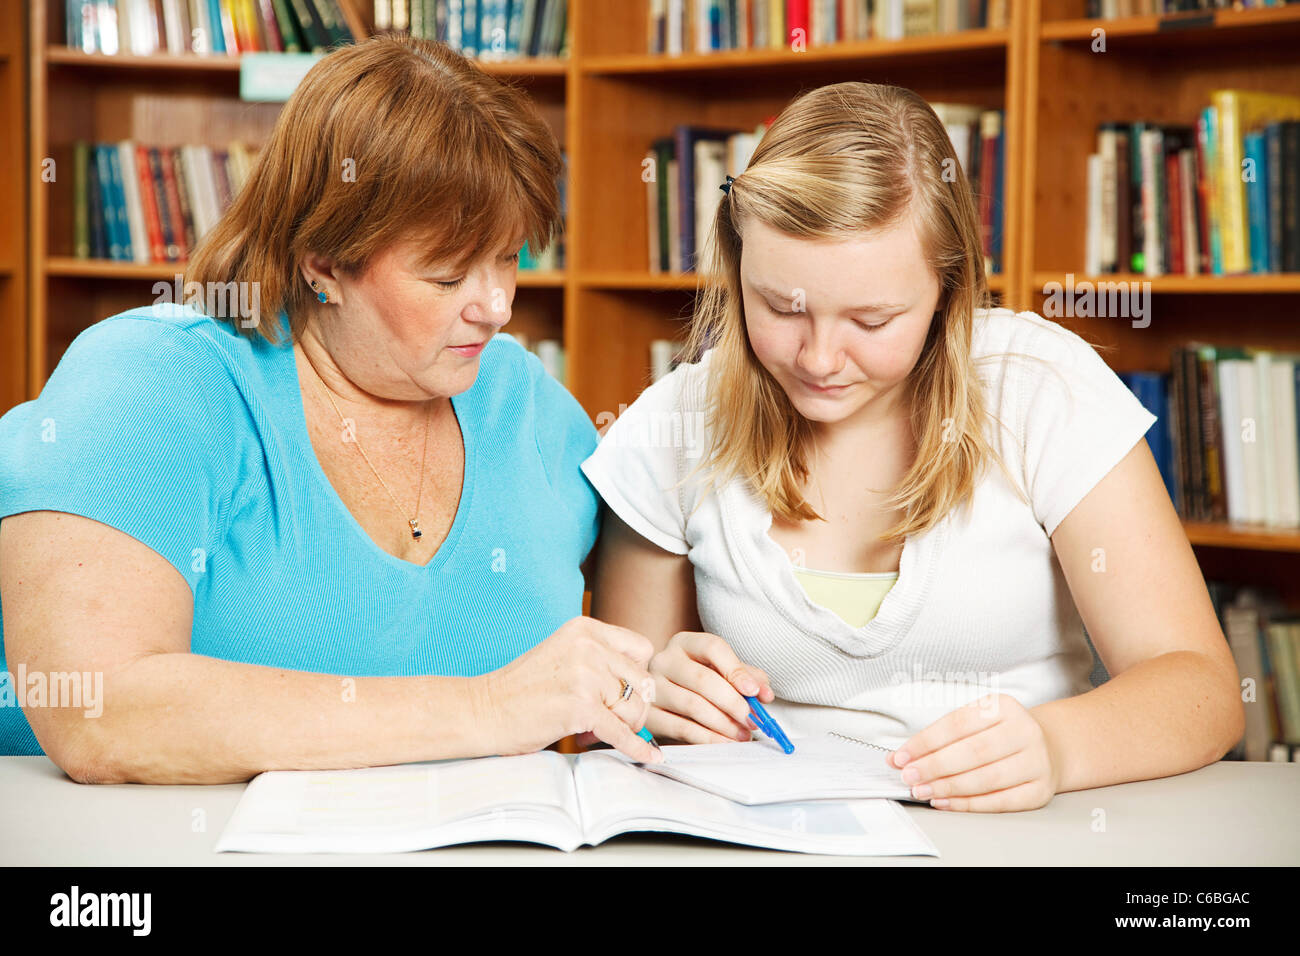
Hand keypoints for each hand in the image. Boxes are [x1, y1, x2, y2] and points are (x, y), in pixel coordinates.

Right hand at [477, 616, 660, 763]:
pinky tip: (649, 755)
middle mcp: (588, 647)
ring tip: (591, 729)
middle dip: (631, 706)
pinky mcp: (580, 708)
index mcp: (585, 629)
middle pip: (643, 681)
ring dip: (621, 727)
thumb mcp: (563, 654)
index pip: (642, 649)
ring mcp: (585, 676)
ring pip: (634, 709)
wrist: (483, 711)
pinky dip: (637, 748)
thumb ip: (599, 658)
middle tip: (605, 718)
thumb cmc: (522, 689)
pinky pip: (622, 733)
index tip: (620, 692)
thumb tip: (644, 687)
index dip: (637, 675)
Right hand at [644, 632, 773, 744]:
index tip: (754, 691)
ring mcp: (652, 687)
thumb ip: (747, 677)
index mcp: (684, 643)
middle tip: (752, 720)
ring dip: (724, 724)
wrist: (661, 700)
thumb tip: (765, 694)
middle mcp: (665, 660)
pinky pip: (681, 728)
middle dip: (733, 703)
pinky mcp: (648, 715)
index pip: (712, 648)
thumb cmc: (697, 684)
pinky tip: (724, 742)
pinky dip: (708, 738)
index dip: (736, 670)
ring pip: (693, 705)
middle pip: (703, 679)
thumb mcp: (721, 672)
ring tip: (742, 734)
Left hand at [888, 693, 1060, 811]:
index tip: (900, 756)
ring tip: (922, 790)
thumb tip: (900, 758)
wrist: (1047, 748)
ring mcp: (1036, 761)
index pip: (958, 724)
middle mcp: (1024, 731)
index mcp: (1004, 706)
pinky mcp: (1039, 789)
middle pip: (973, 752)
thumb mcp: (976, 722)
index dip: (926, 742)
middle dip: (935, 766)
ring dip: (948, 787)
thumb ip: (940, 738)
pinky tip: (945, 801)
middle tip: (908, 776)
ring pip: (987, 778)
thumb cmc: (999, 734)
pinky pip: (1000, 800)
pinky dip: (968, 804)